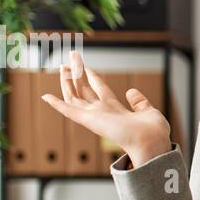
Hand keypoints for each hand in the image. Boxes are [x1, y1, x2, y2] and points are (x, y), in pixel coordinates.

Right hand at [39, 51, 171, 166]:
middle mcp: (103, 112)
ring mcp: (94, 116)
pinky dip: (57, 104)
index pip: (100, 89)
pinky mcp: (89, 120)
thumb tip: (131, 91)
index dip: (93, 76)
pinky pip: (69, 111)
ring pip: (74, 97)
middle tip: (71, 58)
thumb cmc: (153, 132)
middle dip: (77, 73)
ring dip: (67, 82)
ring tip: (62, 66)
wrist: (151, 141)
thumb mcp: (147, 111)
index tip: (86, 66)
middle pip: (85, 90)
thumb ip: (139, 102)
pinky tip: (46, 96)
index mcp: (116, 109)